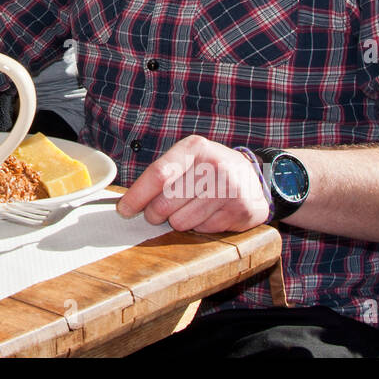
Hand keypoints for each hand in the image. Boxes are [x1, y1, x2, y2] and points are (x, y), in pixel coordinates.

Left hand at [117, 135, 270, 232]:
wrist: (254, 177)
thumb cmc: (210, 169)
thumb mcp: (188, 158)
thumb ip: (161, 173)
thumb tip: (128, 202)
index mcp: (195, 148)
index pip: (159, 174)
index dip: (138, 195)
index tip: (124, 209)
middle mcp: (214, 166)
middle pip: (166, 202)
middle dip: (154, 214)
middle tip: (156, 214)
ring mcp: (229, 189)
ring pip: (182, 221)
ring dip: (178, 221)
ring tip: (189, 208)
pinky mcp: (240, 211)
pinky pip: (202, 230)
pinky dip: (199, 226)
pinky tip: (208, 213)